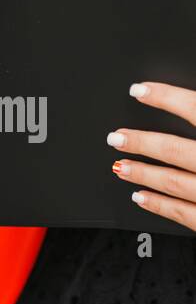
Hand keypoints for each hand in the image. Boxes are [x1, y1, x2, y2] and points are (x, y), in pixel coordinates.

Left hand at [110, 82, 195, 230]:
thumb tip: (190, 101)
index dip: (166, 98)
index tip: (138, 90)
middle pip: (177, 150)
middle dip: (142, 142)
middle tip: (116, 137)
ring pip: (174, 182)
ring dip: (143, 173)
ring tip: (119, 165)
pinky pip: (183, 213)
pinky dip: (158, 204)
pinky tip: (138, 197)